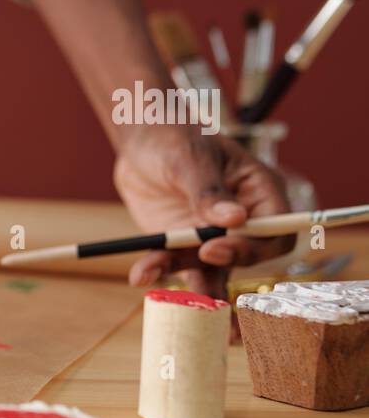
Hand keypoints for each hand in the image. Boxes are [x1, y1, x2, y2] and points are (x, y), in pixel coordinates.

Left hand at [114, 127, 292, 296]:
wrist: (143, 145)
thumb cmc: (176, 139)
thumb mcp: (191, 157)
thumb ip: (210, 190)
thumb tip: (235, 219)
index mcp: (260, 192)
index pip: (276, 232)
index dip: (253, 247)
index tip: (214, 246)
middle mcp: (243, 220)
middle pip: (247, 256)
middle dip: (220, 263)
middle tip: (195, 256)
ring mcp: (213, 236)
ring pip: (211, 268)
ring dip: (187, 278)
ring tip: (156, 275)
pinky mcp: (185, 246)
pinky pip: (177, 265)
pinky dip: (160, 270)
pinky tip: (141, 274)